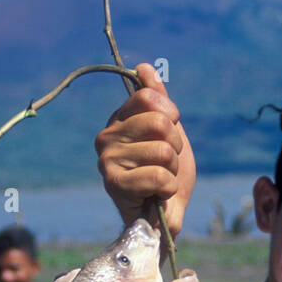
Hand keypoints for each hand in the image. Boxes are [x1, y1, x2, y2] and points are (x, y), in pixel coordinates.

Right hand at [95, 62, 193, 237]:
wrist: (163, 214)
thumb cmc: (165, 172)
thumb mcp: (168, 132)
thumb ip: (157, 100)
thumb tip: (144, 67)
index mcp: (119, 119)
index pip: (150, 97)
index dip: (171, 116)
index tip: (169, 135)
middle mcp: (106, 136)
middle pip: (161, 123)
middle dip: (175, 147)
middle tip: (165, 164)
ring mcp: (107, 160)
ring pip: (163, 152)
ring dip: (172, 171)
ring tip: (160, 180)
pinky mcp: (114, 185)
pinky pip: (159, 176)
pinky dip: (168, 189)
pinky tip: (157, 195)